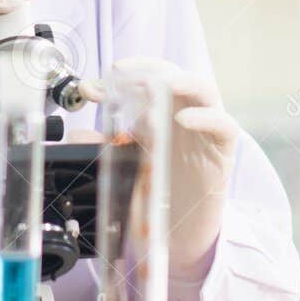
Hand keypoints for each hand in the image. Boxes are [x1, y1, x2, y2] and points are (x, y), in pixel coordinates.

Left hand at [92, 58, 238, 276]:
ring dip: (180, 81)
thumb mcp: (124, 167)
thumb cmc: (155, 194)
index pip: (140, 82)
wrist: (180, 231)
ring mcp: (205, 130)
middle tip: (121, 74)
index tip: (87, 89)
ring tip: (158, 84)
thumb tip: (76, 136)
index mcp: (158, 115)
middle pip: (172, 74)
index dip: (114, 81)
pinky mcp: (222, 150)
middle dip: (146, 69)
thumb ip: (103, 150)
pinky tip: (183, 120)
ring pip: (203, 89)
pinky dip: (205, 117)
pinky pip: (223, 124)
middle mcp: (182, 115)